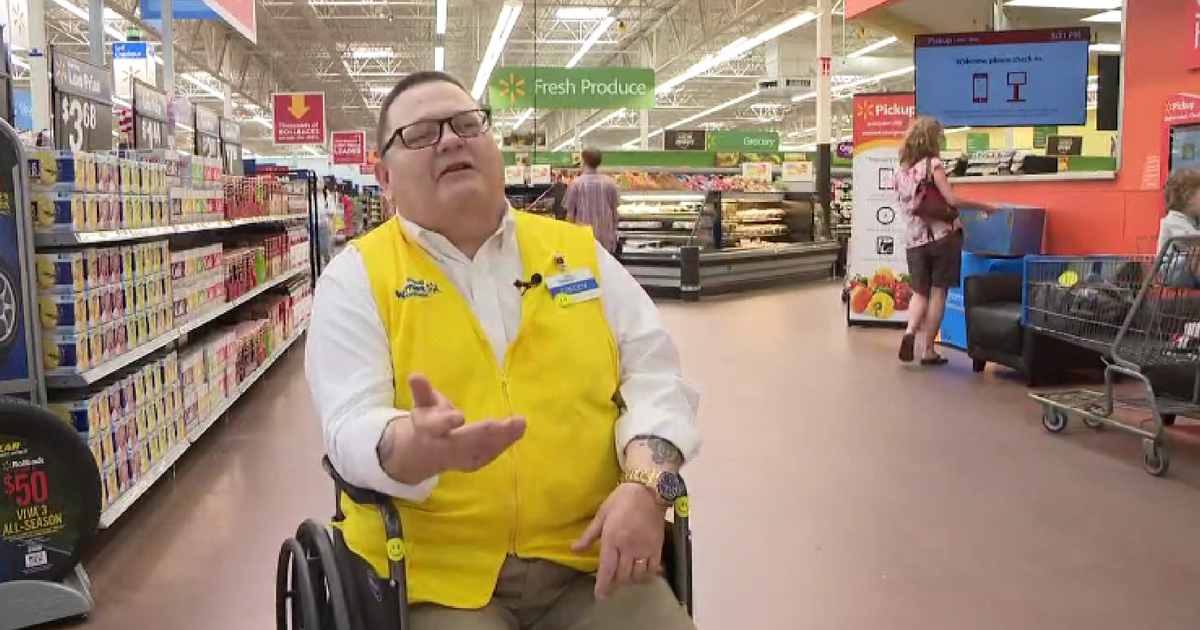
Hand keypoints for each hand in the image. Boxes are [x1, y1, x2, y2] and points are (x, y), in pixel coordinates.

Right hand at [383, 374, 525, 479]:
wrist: (425, 453)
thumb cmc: (428, 421)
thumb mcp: (422, 404)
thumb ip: (421, 391)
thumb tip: (415, 375)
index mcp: (429, 429)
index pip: (436, 426)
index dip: (446, 422)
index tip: (459, 417)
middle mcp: (444, 447)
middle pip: (466, 440)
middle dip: (487, 431)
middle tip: (511, 421)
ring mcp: (459, 459)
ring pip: (482, 449)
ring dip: (502, 438)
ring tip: (520, 424)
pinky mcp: (471, 464)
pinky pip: (489, 454)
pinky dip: (503, 443)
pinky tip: (517, 432)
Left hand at [571, 482, 665, 598]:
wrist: (648, 490)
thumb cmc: (621, 500)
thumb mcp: (601, 515)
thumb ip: (588, 535)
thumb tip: (574, 549)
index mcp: (612, 539)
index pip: (607, 569)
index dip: (603, 585)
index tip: (600, 596)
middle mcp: (628, 547)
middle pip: (622, 576)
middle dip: (615, 584)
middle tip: (611, 586)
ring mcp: (644, 548)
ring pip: (637, 575)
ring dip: (629, 580)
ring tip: (624, 579)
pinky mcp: (657, 547)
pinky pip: (652, 568)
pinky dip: (646, 575)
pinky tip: (641, 574)